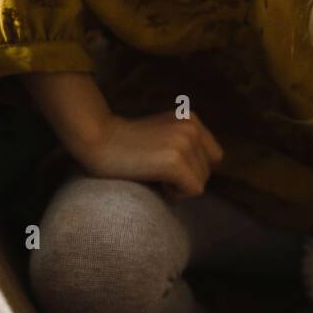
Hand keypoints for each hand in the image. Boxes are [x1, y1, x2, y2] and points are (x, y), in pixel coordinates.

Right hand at [74, 110, 224, 200]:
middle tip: (155, 170)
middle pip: (208, 172)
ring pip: (201, 183)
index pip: (214, 157)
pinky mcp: (175, 161)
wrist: (97, 140)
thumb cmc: (127, 144)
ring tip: (153, 173)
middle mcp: (192, 127)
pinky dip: (175, 194)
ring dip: (179, 187)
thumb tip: (205, 173)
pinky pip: (193, 191)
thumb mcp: (165, 133)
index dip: (193, 169)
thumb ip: (186, 143)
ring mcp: (185, 143)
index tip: (167, 166)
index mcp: (192, 118)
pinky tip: (154, 181)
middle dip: (186, 179)